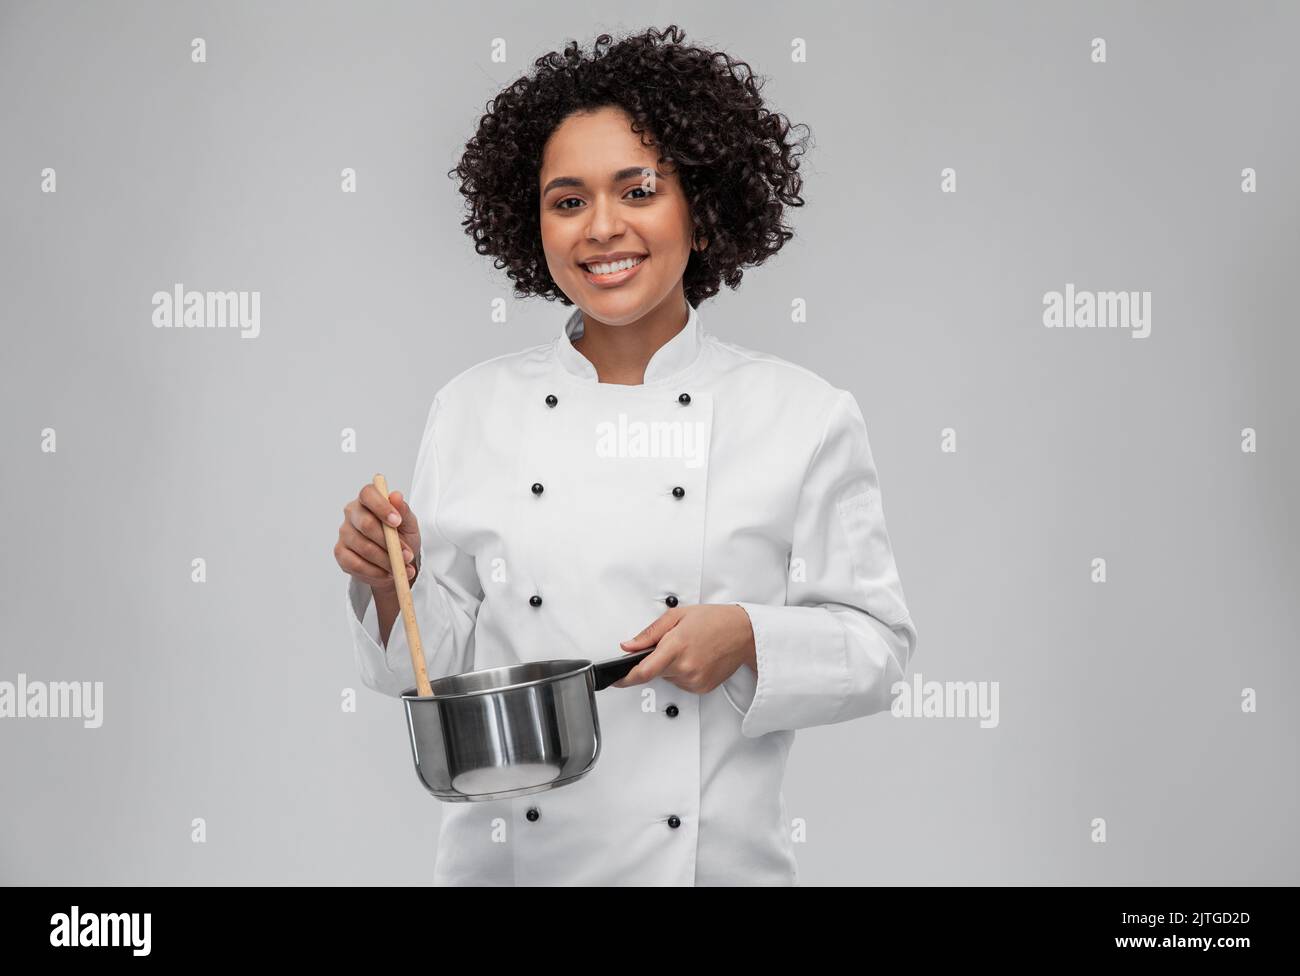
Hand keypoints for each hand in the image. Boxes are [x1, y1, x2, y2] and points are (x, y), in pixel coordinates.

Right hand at [334, 482, 420, 594]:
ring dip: (386, 560)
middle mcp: (352, 513)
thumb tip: (396, 496)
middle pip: (366, 524)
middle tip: (407, 555)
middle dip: (389, 543)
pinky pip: (356, 564)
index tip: (397, 522)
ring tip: (402, 566)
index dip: (382, 507)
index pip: (368, 494)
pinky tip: (388, 573)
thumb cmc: (400, 536)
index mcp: (368, 499)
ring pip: (364, 548)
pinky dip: (376, 572)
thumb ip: (403, 511)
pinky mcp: (340, 553)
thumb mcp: (409, 524)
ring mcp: (344, 533)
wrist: (396, 559)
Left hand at [611, 604, 756, 692]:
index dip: (626, 678)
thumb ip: (649, 633)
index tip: (615, 680)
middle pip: (654, 673)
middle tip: (671, 644)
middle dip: (655, 661)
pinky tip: (695, 658)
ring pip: (668, 678)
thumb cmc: (714, 620)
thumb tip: (628, 646)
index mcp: (676, 646)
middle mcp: (685, 667)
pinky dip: (682, 672)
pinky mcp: (702, 688)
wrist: (743, 633)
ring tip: (688, 648)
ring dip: (670, 667)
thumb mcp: (677, 616)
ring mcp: (695, 680)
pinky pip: (682, 683)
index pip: (644, 671)